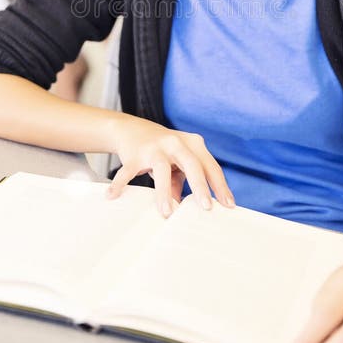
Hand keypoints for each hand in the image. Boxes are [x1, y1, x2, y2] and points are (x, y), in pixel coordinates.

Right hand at [105, 114, 234, 216]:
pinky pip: (129, 170)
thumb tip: (188, 210)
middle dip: (200, 186)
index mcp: (193, 145)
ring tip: (167, 213)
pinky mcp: (135, 153)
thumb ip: (185, 183)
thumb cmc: (163, 151)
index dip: (220, 186)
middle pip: (192, 164)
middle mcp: (176, 143)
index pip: (210, 167)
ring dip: (164, 192)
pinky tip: (114, 195)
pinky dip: (121, 183)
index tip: (228, 206)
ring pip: (162, 169)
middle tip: (207, 207)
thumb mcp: (177, 164)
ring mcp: (155, 147)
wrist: (131, 129)